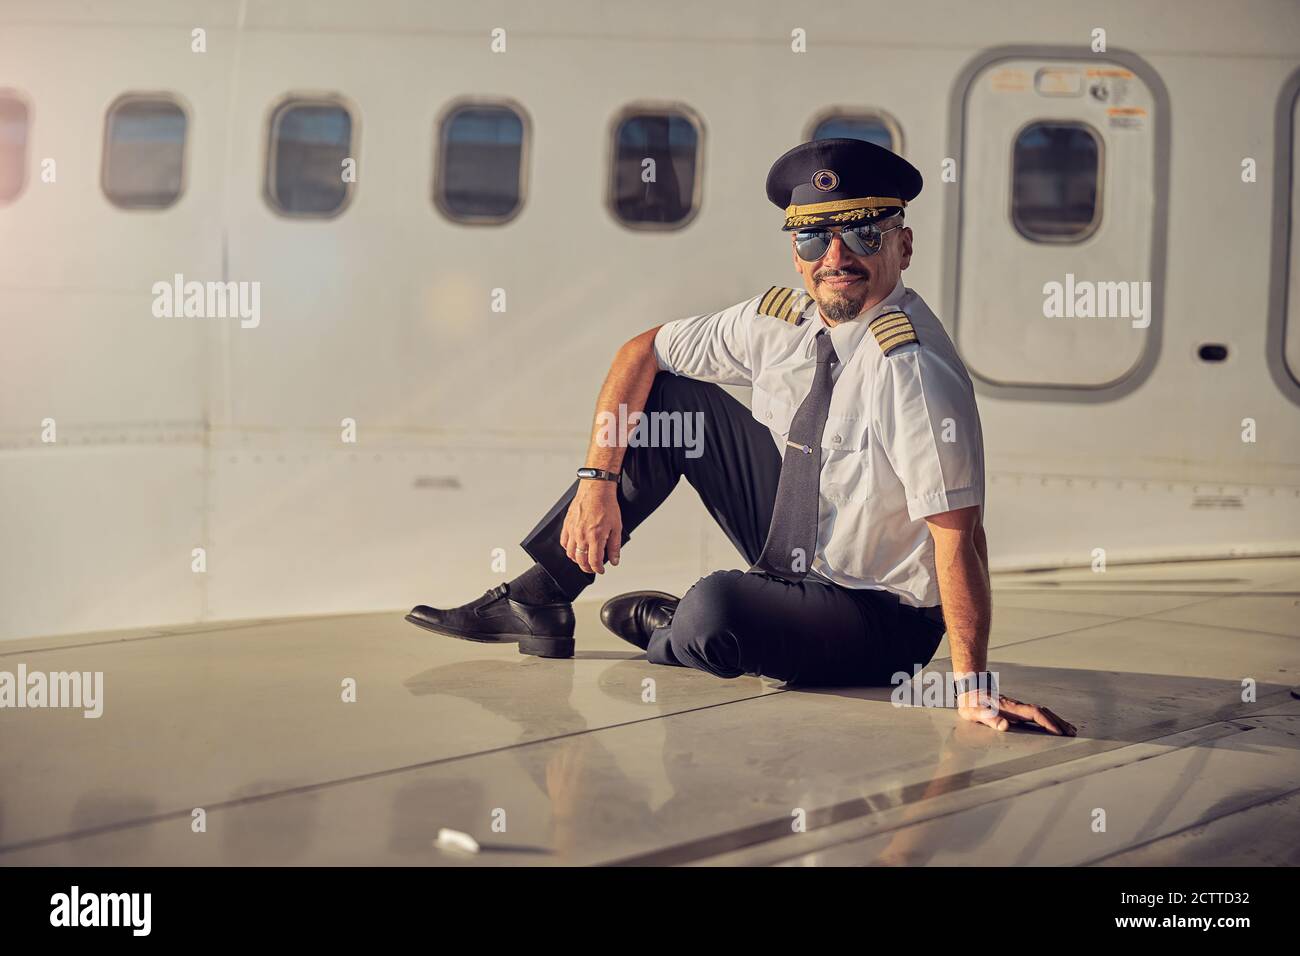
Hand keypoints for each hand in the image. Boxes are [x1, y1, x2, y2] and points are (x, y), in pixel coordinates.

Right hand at [560, 479, 621, 573]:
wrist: (596, 488)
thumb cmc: (606, 504)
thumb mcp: (617, 527)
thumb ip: (614, 546)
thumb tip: (614, 560)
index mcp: (595, 536)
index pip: (594, 561)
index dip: (598, 569)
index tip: (600, 570)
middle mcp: (582, 535)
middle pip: (581, 560)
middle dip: (587, 568)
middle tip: (592, 568)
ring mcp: (572, 530)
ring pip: (570, 553)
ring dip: (577, 560)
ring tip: (583, 560)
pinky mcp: (567, 524)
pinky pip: (563, 542)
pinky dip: (568, 549)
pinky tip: (574, 548)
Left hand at [958, 690, 1076, 735]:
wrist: (969, 690)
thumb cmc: (971, 704)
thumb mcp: (975, 713)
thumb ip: (989, 719)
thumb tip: (1005, 727)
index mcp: (1010, 707)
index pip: (1034, 713)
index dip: (1047, 722)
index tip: (1058, 732)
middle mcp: (1017, 706)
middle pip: (1043, 712)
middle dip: (1058, 722)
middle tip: (1073, 733)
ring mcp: (1018, 708)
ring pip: (1042, 712)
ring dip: (1056, 720)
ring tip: (1071, 730)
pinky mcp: (1017, 710)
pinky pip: (1037, 714)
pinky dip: (1049, 719)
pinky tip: (1054, 726)